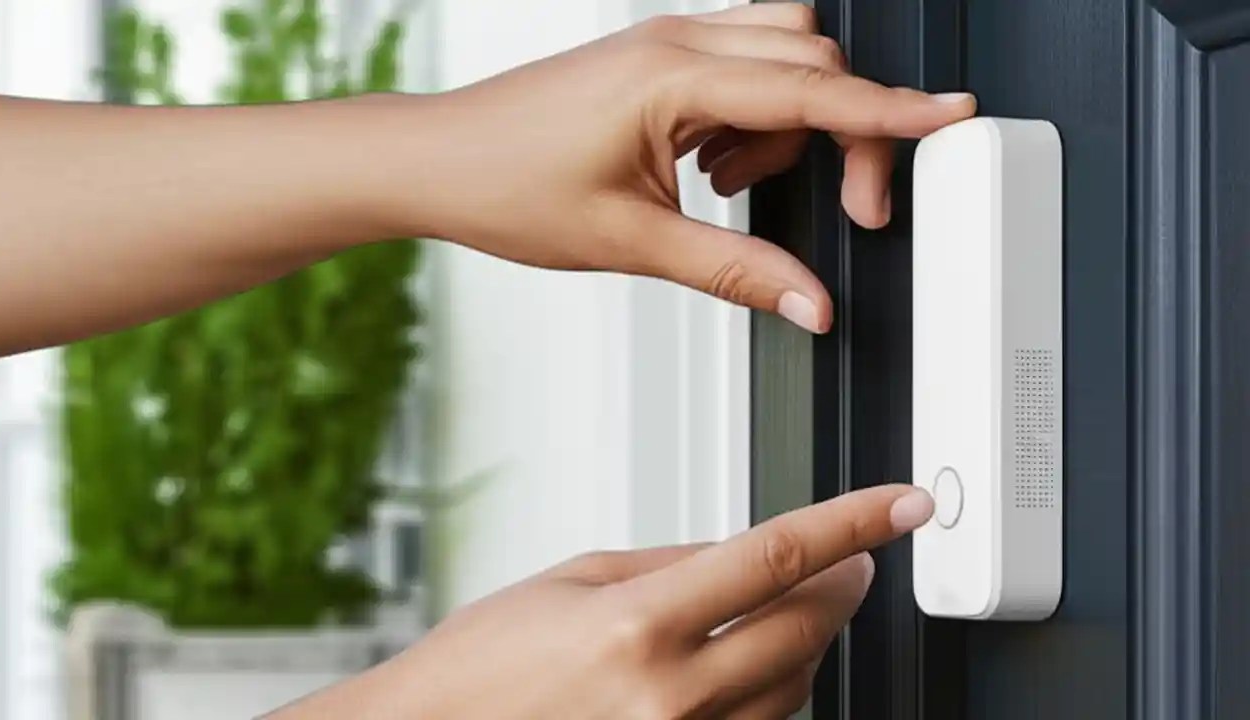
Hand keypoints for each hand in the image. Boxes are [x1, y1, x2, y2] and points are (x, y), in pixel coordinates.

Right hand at [268, 485, 934, 718]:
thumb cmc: (484, 662)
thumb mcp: (574, 580)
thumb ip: (675, 564)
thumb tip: (753, 552)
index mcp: (636, 628)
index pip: (777, 558)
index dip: (853, 522)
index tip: (902, 503)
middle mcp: (667, 699)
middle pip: (804, 630)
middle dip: (845, 582)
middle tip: (857, 551)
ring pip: (795, 687)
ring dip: (811, 637)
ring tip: (797, 602)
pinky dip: (774, 688)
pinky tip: (757, 660)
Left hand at [375, 3, 975, 332]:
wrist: (432, 161)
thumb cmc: (504, 186)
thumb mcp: (633, 243)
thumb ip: (736, 269)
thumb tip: (808, 299)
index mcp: (671, 79)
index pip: (814, 89)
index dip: (893, 111)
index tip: (952, 116)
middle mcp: (672, 43)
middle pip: (813, 60)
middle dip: (850, 129)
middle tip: (850, 207)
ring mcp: (661, 44)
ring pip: (780, 53)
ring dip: (791, 119)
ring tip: (730, 187)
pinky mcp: (650, 59)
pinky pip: (737, 65)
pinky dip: (751, 113)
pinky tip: (708, 165)